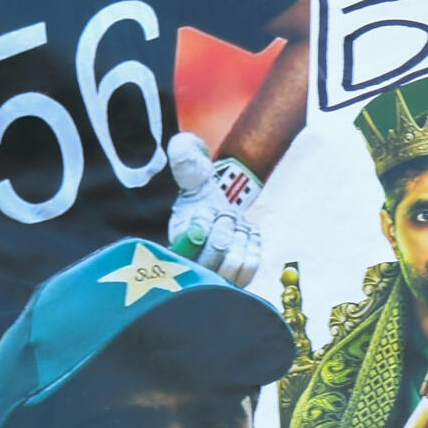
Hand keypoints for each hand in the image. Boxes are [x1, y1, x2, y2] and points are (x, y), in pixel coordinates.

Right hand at [166, 131, 263, 287]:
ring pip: (233, 265)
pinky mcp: (234, 280)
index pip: (192, 243)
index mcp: (175, 242)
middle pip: (215, 257)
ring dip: (241, 239)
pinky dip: (252, 247)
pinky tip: (246, 234)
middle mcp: (191, 265)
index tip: (209, 210)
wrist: (222, 207)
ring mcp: (213, 276)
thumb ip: (185, 162)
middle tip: (225, 215)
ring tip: (236, 226)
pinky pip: (249, 269)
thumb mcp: (193, 174)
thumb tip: (180, 147)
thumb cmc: (202, 191)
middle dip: (226, 229)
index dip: (205, 225)